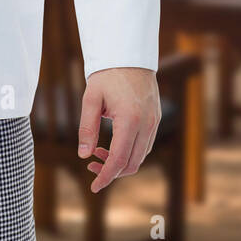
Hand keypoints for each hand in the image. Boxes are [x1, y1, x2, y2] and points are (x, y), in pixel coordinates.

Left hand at [77, 67, 160, 192]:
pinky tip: (112, 144)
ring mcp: (155, 121)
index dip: (106, 176)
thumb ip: (87, 127)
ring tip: (97, 152)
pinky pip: (146, 145)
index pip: (119, 159)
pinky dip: (130, 152)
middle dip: (111, 171)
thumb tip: (83, 155)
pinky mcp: (157, 118)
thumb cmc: (107, 74)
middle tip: (90, 166)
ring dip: (121, 162)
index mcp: (130, 119)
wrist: (129, 53)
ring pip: (141, 157)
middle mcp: (147, 124)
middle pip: (132, 163)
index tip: (94, 187)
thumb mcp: (91, 98)